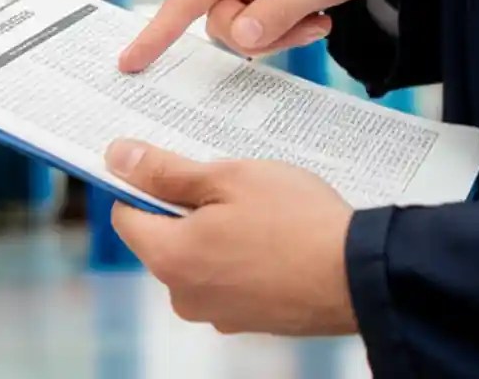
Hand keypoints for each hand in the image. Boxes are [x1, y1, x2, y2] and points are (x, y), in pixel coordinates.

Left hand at [106, 140, 357, 335]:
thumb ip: (166, 171)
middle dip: (188, 208)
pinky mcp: (250, 321)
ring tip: (262, 210)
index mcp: (170, 258)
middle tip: (230, 182)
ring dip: (218, 232)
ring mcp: (219, 314)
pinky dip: (243, 257)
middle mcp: (185, 295)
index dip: (142, 184)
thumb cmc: (297, 221)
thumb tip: (117, 157)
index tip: (170, 164)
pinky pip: (229, 279)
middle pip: (164, 239)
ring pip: (200, 259)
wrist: (360, 274)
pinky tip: (276, 238)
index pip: (126, 215)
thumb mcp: (228, 178)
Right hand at [119, 0, 398, 72]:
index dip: (157, 32)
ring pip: (241, 34)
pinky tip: (314, 16)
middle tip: (313, 24)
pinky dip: (286, 33)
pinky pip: (256, 33)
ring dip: (282, 35)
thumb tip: (242, 38)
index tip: (129, 62)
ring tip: (319, 18)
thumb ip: (279, 11)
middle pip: (222, 25)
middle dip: (268, 34)